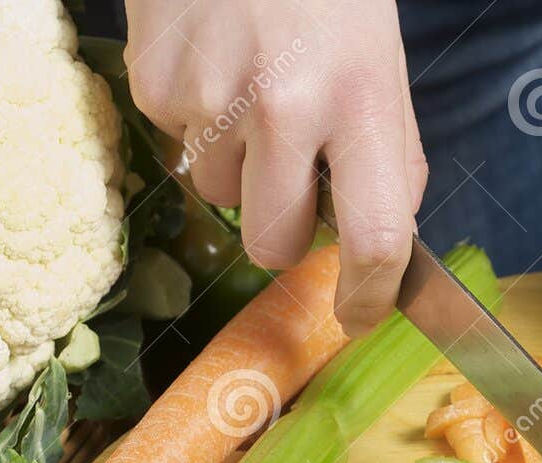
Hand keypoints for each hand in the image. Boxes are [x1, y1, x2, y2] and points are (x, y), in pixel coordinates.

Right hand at [124, 0, 427, 333]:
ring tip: (254, 94)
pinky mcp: (154, 83)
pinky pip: (178, 148)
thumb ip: (387, 162)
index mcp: (360, 103)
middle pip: (273, 243)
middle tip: (295, 183)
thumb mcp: (382, 71)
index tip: (360, 314)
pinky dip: (199, 125)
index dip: (371, 296)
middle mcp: (284, 107)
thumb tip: (382, 248)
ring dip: (240, 168)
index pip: (377, 238)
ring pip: (221, 198)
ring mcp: (210, 97)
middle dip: (285, 232)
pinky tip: (217, 70)